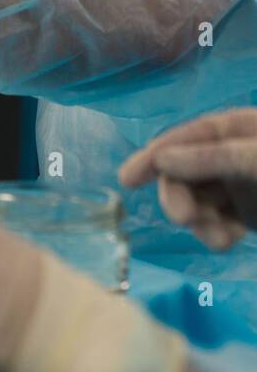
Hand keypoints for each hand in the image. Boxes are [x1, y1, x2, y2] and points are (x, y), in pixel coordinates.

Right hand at [119, 109, 256, 249]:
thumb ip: (216, 157)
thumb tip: (160, 159)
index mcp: (239, 128)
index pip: (187, 137)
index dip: (154, 155)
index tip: (126, 180)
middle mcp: (233, 154)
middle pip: (186, 171)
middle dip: (180, 196)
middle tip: (182, 218)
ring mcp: (240, 184)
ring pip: (198, 200)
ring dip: (200, 222)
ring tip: (221, 241)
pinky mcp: (247, 213)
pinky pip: (217, 221)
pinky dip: (216, 233)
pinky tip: (228, 243)